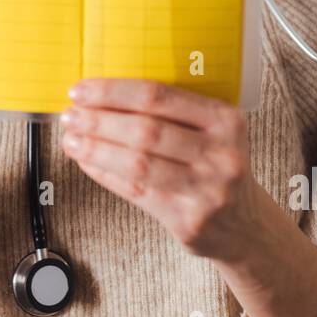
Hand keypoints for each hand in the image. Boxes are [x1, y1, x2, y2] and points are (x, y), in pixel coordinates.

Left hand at [60, 78, 266, 264]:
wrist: (246, 226)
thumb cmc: (217, 168)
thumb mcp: (215, 133)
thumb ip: (175, 114)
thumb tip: (104, 95)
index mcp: (226, 120)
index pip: (160, 96)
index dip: (114, 92)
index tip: (81, 90)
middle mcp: (221, 154)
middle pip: (145, 131)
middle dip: (99, 121)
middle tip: (70, 115)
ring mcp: (207, 190)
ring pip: (138, 164)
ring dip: (96, 149)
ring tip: (71, 139)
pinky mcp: (188, 220)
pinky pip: (136, 192)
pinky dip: (105, 174)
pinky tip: (87, 162)